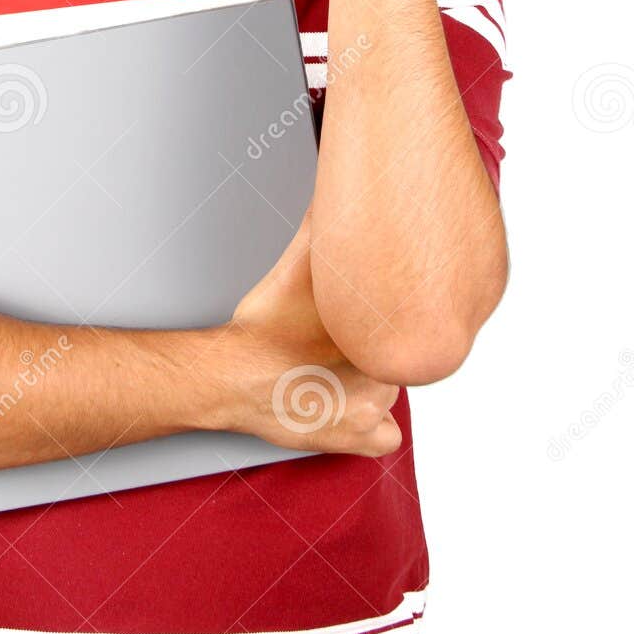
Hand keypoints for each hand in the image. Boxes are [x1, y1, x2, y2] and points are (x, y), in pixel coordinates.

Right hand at [221, 202, 401, 457]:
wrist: (230, 377)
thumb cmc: (262, 325)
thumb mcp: (296, 266)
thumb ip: (318, 231)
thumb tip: (331, 193)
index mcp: (376, 335)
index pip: (404, 324)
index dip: (381, 320)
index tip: (360, 321)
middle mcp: (383, 374)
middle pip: (394, 356)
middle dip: (372, 349)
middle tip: (335, 344)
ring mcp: (370, 411)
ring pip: (390, 394)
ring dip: (369, 384)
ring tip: (331, 371)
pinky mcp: (355, 440)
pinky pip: (385, 438)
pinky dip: (370, 429)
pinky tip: (342, 408)